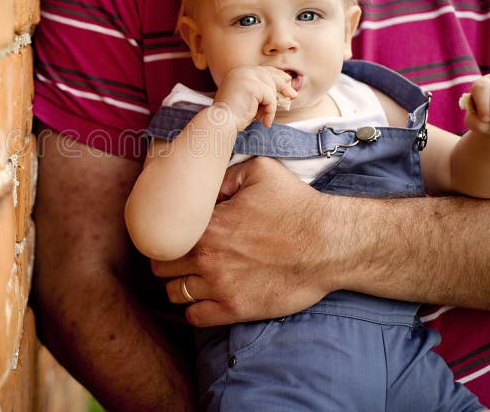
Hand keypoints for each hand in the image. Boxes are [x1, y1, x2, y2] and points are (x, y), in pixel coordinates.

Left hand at [150, 157, 339, 326]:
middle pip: (161, 266)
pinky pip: (195, 317)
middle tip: (182, 257)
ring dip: (180, 285)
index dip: (168, 234)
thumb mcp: (259, 171)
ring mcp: (220, 285)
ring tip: (194, 278)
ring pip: (174, 293)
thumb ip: (223, 174)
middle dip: (169, 260)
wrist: (328, 243)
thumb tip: (204, 183)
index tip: (177, 234)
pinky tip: (207, 299)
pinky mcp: (236, 309)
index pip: (164, 235)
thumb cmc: (296, 205)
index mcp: (207, 224)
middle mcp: (206, 256)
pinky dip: (195, 310)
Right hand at [213, 66, 295, 130]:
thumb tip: (282, 90)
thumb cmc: (232, 115)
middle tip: (293, 95)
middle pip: (270, 75)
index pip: (262, 70)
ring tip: (266, 118)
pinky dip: (270, 112)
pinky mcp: (253, 86)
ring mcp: (246, 77)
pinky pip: (270, 98)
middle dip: (283, 85)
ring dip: (272, 105)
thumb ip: (259, 91)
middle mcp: (242, 71)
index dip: (276, 75)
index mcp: (238, 72)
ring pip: (271, 87)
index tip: (287, 82)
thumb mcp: (247, 99)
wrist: (221, 121)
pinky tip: (265, 122)